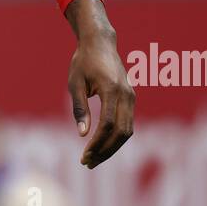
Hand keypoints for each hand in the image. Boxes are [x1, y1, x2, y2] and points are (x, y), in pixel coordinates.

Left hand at [64, 0, 134, 168]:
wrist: (100, 42)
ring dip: (112, 148)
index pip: (108, 124)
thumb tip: (82, 134)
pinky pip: (127, 124)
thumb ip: (79, 108)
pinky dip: (116, 138)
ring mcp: (131, 96)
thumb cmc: (83, 61)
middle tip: (88, 163)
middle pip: (121, 132)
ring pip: (127, 131)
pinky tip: (101, 146)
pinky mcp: (131, 98)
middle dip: (105, 151)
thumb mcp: (75, 83)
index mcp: (111, 89)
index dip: (97, 143)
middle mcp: (126, 94)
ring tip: (93, 159)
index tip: (84, 155)